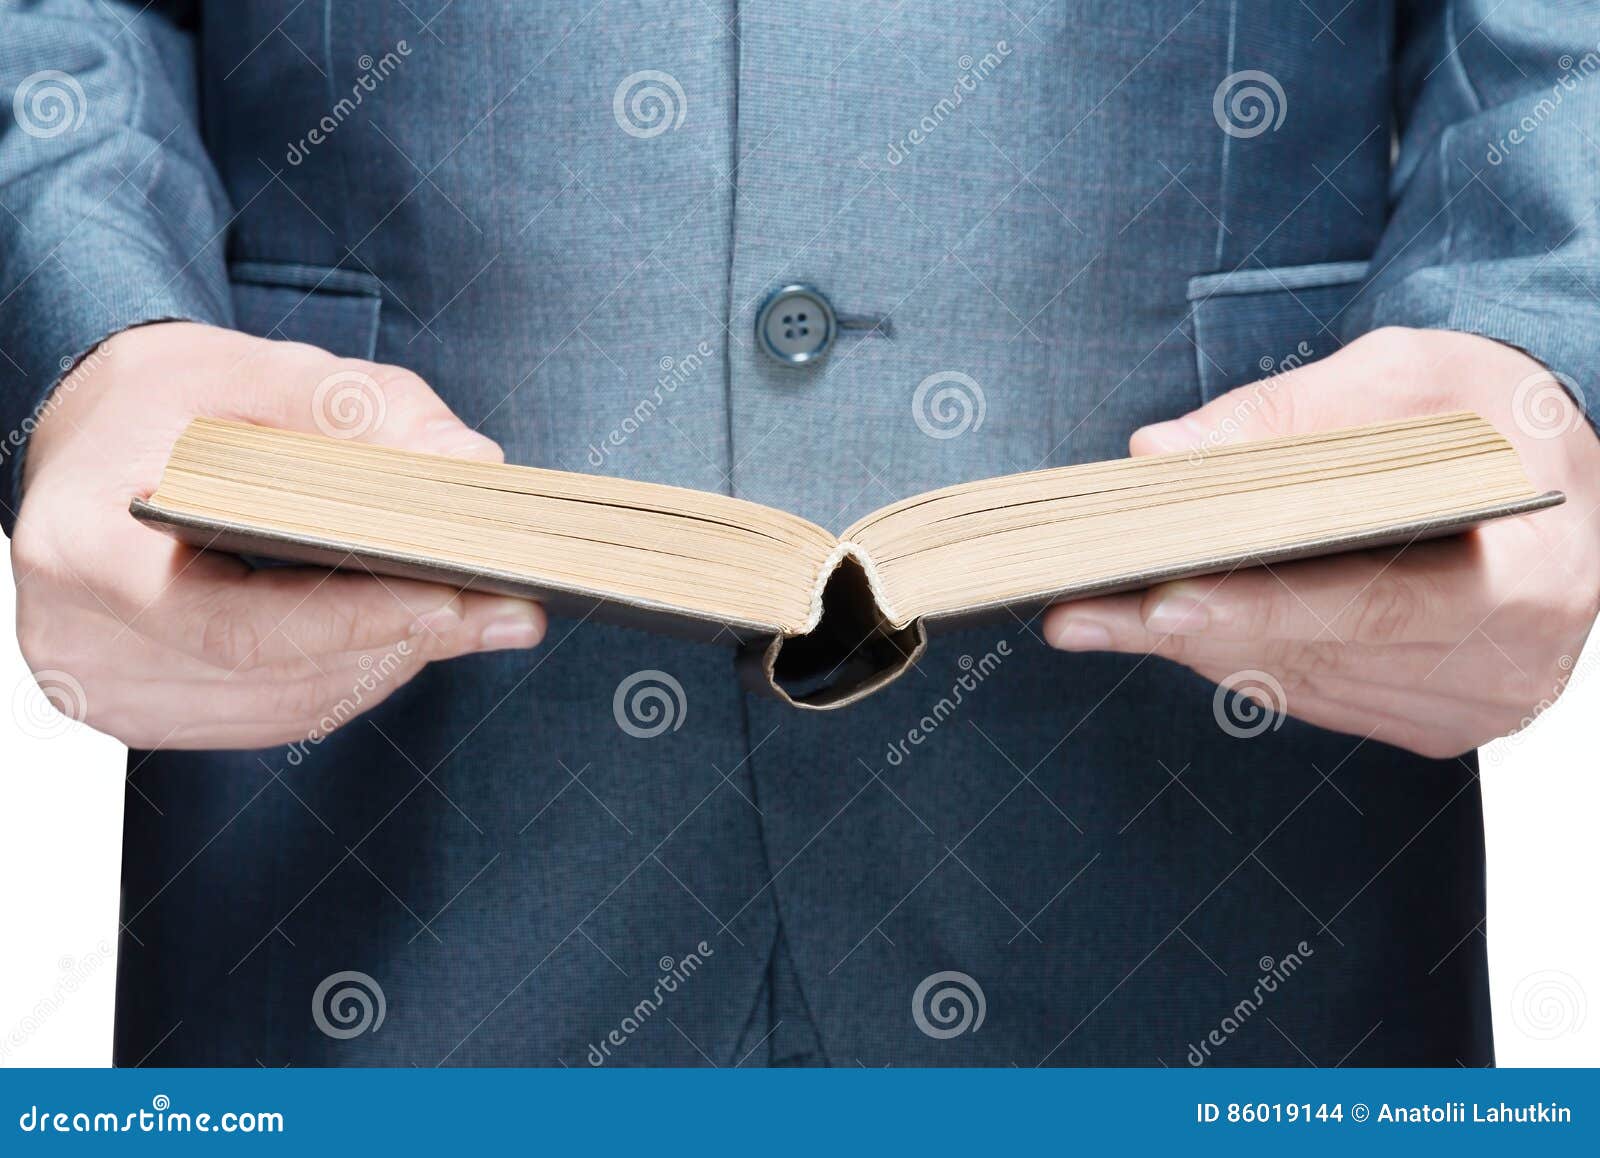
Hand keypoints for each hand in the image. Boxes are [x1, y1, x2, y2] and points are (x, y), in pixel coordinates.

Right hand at [11, 322, 545, 748]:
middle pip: (276, 674)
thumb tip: (473, 467)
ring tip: (474, 612)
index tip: (455, 596)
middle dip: (402, 637)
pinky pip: (275, 715)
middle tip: (506, 605)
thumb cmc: (167, 400)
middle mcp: (79, 641)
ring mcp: (109, 691)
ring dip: (388, 662)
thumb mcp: (256, 368)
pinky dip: (350, 675)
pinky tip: (406, 631)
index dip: (357, 619)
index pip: (240, 624)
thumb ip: (362, 407)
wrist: (91, 439)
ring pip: (288, 707)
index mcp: (81, 549)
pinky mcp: (146, 711)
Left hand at [1044, 327, 1599, 757]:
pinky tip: (1160, 630)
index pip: (1379, 605)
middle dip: (1188, 631)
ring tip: (1092, 618)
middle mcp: (1511, 666)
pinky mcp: (1431, 720)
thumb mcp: (1406, 374)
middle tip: (1078, 612)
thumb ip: (1290, 412)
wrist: (1551, 467)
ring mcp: (1471, 706)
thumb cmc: (1489, 413)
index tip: (1161, 601)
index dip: (1264, 607)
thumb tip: (1161, 454)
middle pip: (1320, 656)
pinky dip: (1234, 659)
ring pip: (1300, 686)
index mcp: (1535, 578)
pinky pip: (1311, 696)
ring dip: (1193, 652)